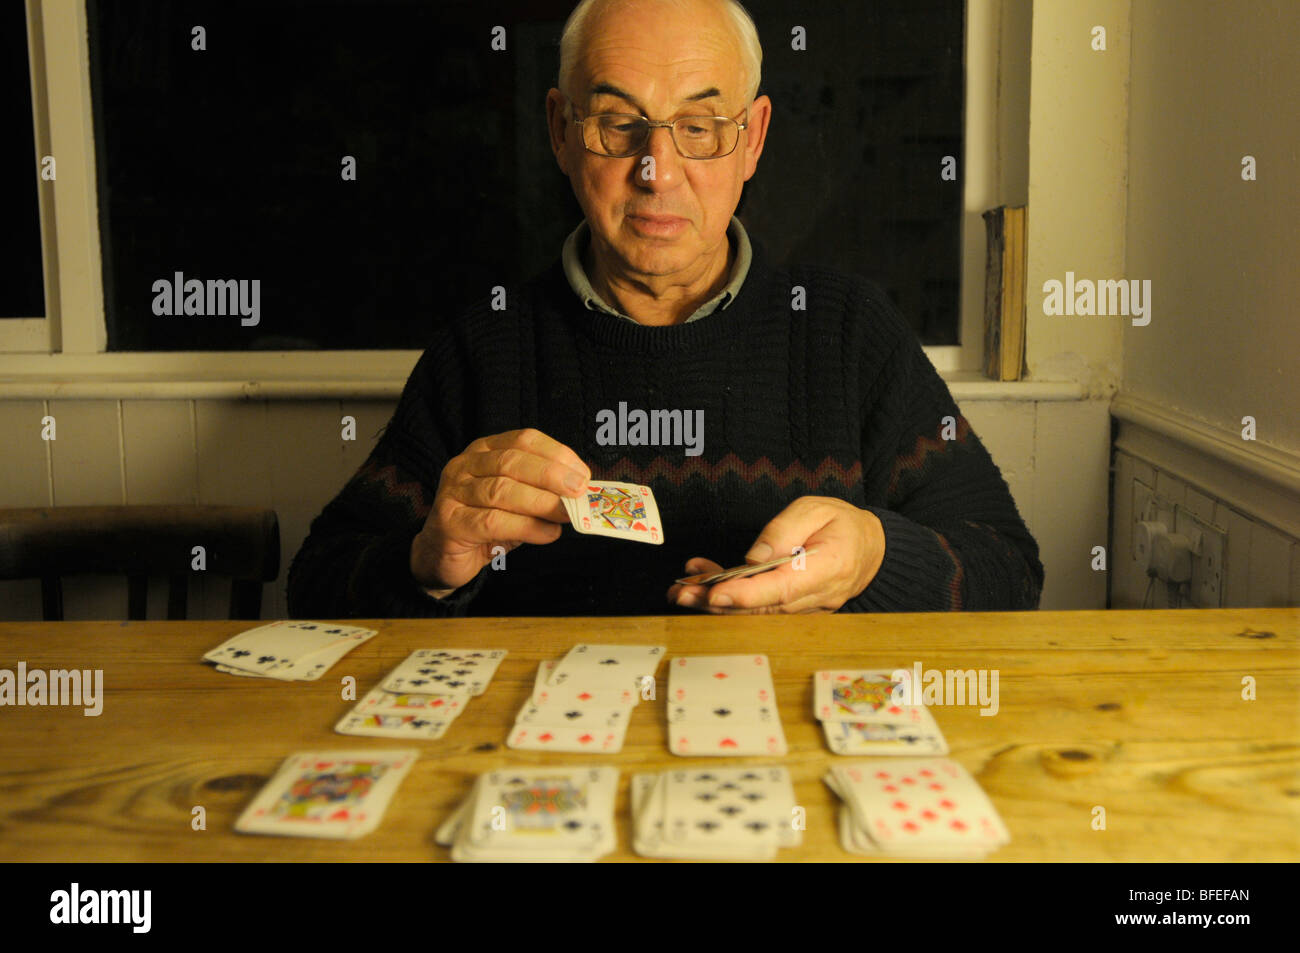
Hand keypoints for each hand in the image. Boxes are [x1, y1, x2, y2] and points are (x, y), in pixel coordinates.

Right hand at [411, 428, 588, 592]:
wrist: (441, 555)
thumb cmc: (485, 524)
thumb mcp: (517, 502)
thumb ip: (542, 492)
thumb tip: (580, 491)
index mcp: (485, 450)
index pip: (524, 440)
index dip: (557, 454)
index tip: (583, 473)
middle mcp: (465, 465)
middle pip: (512, 461)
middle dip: (551, 475)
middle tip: (579, 491)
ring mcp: (454, 492)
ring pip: (502, 490)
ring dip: (541, 502)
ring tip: (567, 515)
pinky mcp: (450, 522)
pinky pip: (492, 521)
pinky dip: (527, 527)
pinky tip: (547, 534)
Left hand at [665, 496, 884, 613]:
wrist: (870, 549)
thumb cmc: (843, 524)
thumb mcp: (816, 509)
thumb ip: (785, 529)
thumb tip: (754, 556)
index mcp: (828, 569)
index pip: (782, 588)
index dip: (746, 594)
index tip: (716, 592)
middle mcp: (815, 596)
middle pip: (762, 607)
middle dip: (718, 602)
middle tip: (682, 594)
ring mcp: (805, 608)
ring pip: (756, 612)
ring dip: (716, 602)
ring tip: (682, 591)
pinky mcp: (793, 608)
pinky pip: (760, 607)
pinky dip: (729, 598)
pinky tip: (703, 581)